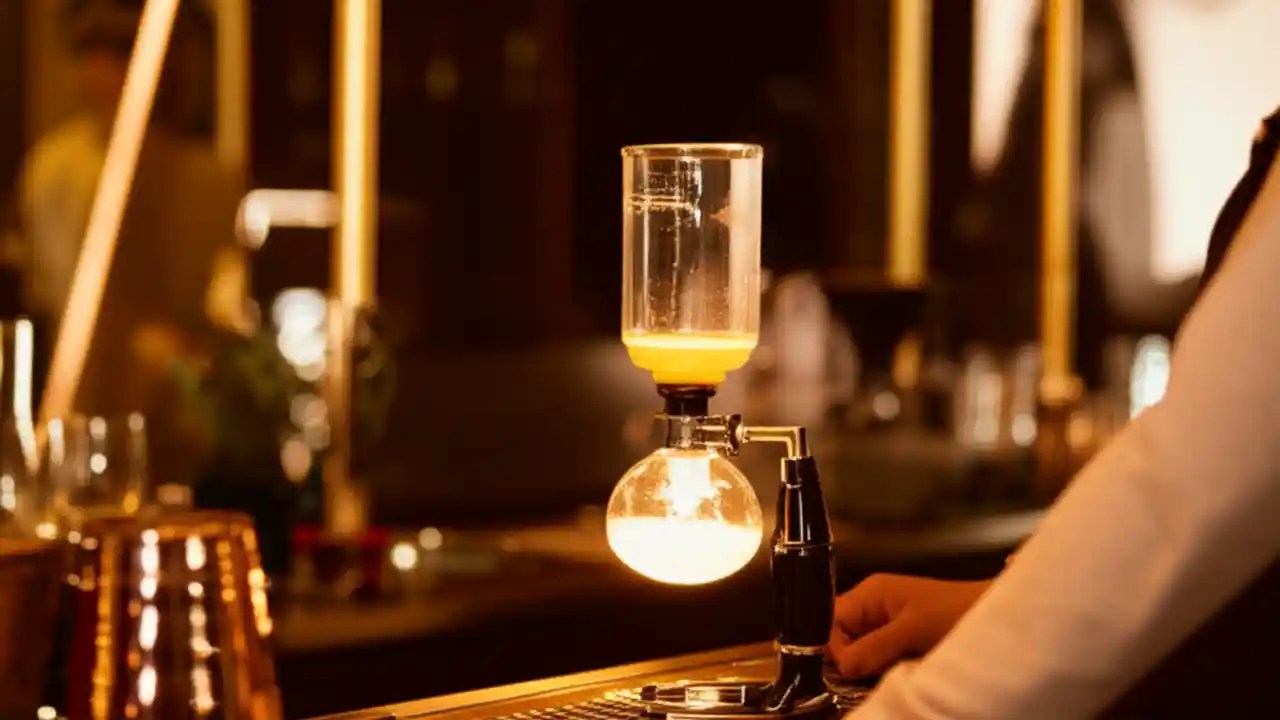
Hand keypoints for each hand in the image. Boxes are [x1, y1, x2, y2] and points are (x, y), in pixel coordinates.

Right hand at [828, 573, 991, 678]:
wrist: (1001, 616)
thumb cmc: (956, 614)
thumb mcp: (912, 630)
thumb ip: (874, 647)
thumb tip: (843, 666)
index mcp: (870, 593)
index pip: (829, 619)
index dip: (833, 646)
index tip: (850, 670)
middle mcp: (874, 605)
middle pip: (842, 635)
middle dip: (851, 659)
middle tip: (867, 677)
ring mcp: (889, 622)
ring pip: (860, 648)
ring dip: (869, 665)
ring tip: (887, 675)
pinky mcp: (903, 638)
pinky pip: (879, 655)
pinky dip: (884, 667)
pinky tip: (897, 673)